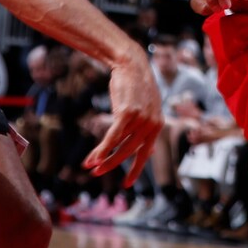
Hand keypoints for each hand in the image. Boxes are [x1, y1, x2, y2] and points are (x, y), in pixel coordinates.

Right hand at [84, 48, 162, 186]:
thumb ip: (148, 128)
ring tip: (89, 166)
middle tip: (97, 174)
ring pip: (119, 145)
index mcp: (157, 125)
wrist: (132, 64)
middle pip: (129, 152)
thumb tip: (150, 153)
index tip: (126, 184)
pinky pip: (113, 137)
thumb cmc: (137, 86)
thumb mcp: (148, 107)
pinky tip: (93, 158)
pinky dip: (102, 149)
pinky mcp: (128, 113)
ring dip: (102, 157)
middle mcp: (152, 125)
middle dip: (112, 164)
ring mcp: (141, 119)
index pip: (145, 153)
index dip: (135, 169)